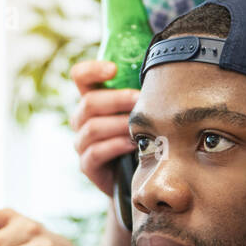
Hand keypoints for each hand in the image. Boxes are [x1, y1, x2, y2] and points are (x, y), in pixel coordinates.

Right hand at [69, 59, 139, 196]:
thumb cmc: (142, 136)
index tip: (114, 69)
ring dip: (120, 124)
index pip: (80, 77)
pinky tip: (133, 145)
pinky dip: (116, 146)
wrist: (138, 175)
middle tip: (141, 100)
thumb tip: (164, 72)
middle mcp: (81, 119)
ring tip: (140, 125)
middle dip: (118, 99)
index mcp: (92, 100)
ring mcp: (81, 143)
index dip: (92, 70)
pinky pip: (96, 152)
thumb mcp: (141, 111)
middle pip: (89, 102)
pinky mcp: (86, 165)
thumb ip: (142, 94)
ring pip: (92, 127)